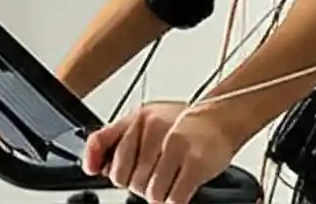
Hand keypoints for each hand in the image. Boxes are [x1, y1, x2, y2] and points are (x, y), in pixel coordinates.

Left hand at [83, 101, 236, 203]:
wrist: (219, 120)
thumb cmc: (182, 124)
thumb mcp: (145, 120)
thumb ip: (119, 138)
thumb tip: (96, 166)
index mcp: (137, 119)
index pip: (101, 143)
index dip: (101, 164)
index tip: (98, 172)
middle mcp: (152, 130)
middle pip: (126, 178)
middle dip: (137, 185)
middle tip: (150, 179)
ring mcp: (174, 147)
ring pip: (149, 193)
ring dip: (159, 195)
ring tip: (168, 184)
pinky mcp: (194, 164)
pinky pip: (173, 198)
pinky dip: (174, 201)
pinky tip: (179, 191)